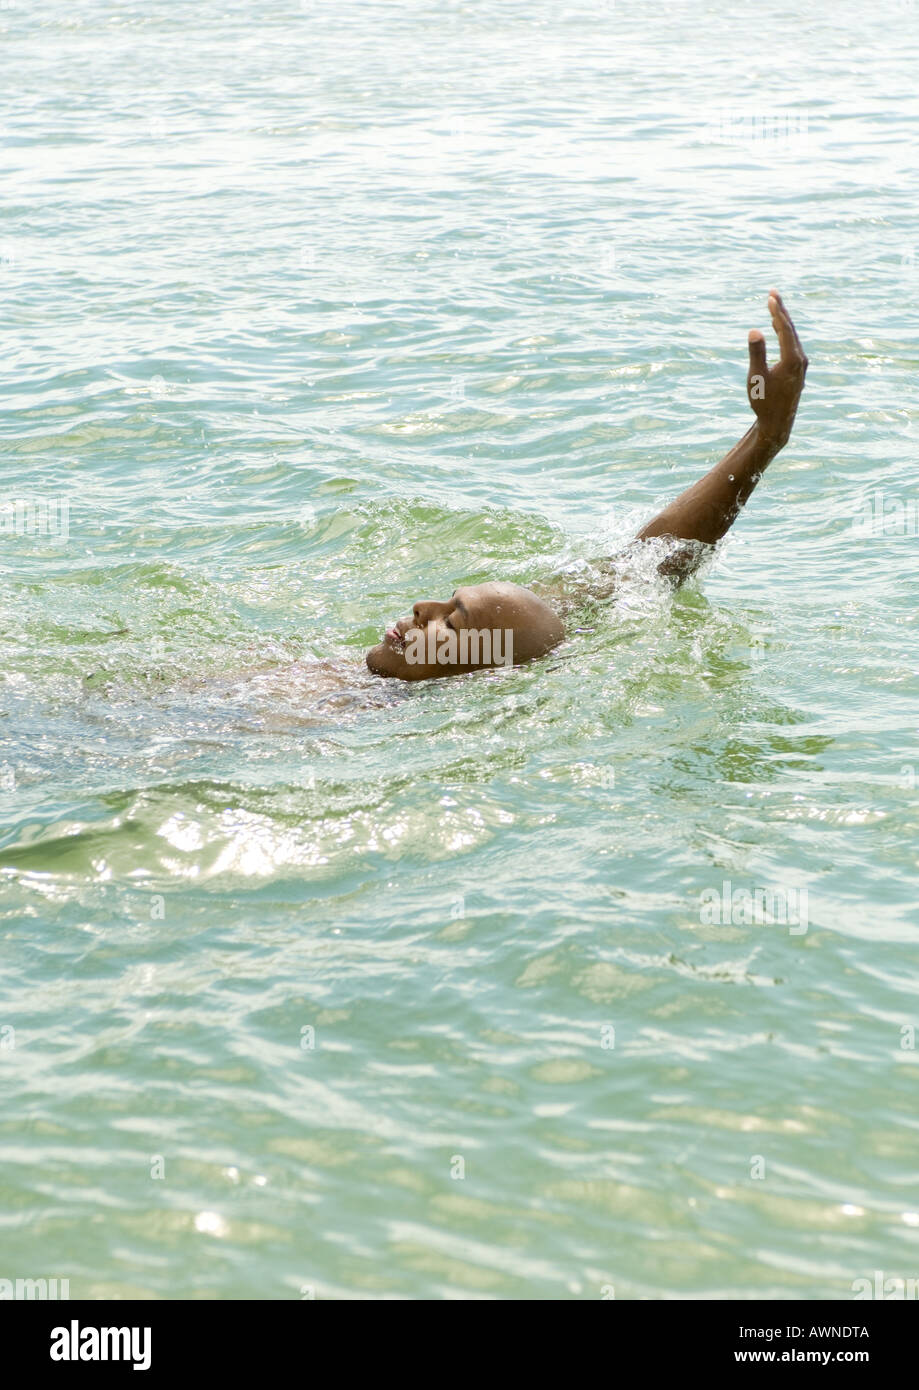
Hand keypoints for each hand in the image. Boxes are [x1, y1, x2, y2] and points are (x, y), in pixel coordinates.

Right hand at [747, 290, 807, 448]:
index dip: (777, 311)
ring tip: (775, 307)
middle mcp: (800, 360)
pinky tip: (779, 330)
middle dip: (781, 311)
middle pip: (791, 329)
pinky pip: (792, 345)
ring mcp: (801, 366)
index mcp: (792, 359)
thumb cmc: (764, 402)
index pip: (785, 328)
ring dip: (783, 322)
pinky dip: (785, 334)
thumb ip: (756, 353)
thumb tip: (754, 330)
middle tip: (774, 294)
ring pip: (792, 337)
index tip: (771, 297)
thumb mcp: (756, 378)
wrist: (777, 424)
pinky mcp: (797, 371)